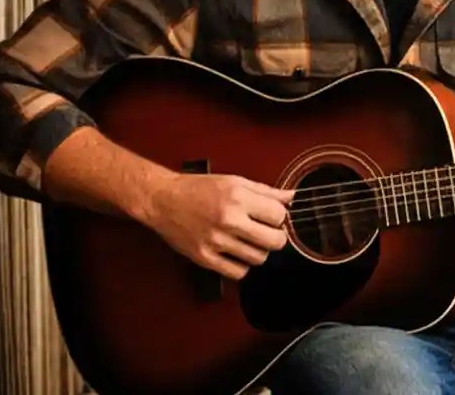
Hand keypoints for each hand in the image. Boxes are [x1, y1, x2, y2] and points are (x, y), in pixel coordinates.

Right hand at [141, 173, 294, 279]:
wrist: (163, 200)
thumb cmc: (198, 188)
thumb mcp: (235, 181)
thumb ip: (265, 191)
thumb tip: (291, 197)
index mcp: (238, 198)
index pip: (279, 215)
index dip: (279, 216)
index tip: (272, 216)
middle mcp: (228, 220)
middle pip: (274, 241)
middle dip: (277, 237)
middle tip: (268, 232)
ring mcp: (216, 241)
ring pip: (258, 258)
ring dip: (259, 251)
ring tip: (250, 241)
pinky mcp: (205, 258)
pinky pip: (238, 272)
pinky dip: (242, 266)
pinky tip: (236, 253)